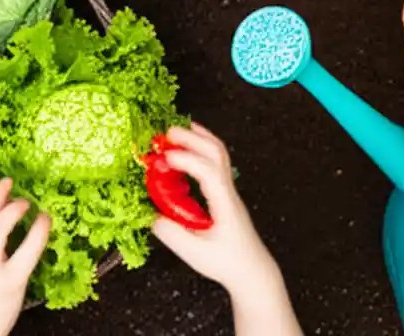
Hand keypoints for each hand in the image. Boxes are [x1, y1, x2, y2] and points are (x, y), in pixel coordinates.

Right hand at [150, 124, 279, 294]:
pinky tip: (188, 149)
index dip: (186, 160)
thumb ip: (171, 233)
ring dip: (198, 138)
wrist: (252, 270)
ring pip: (218, 153)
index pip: (208, 172)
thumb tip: (151, 215)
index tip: (164, 158)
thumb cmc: (228, 263)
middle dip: (191, 138)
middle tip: (166, 134)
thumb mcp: (195, 253)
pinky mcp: (225, 193)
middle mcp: (228, 191)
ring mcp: (229, 190)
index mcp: (224, 203)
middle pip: (216, 153)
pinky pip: (215, 162)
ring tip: (176, 132)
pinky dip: (200, 148)